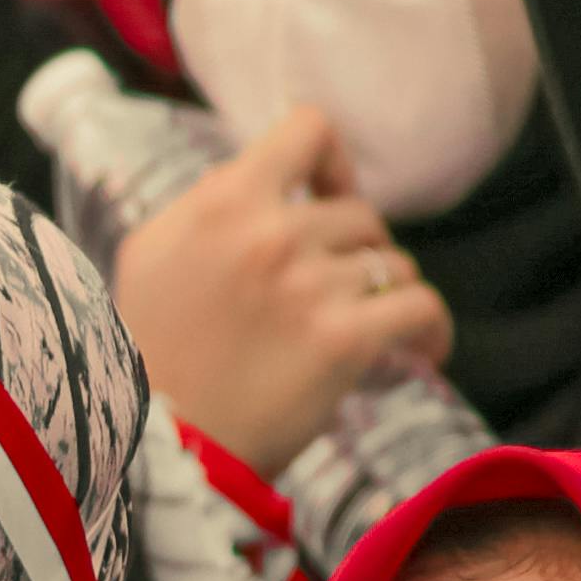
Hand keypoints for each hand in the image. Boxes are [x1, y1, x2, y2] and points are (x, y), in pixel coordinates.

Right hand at [110, 105, 449, 475]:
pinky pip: (421, 308)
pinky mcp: (344, 340)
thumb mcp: (153, 253)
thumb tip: (262, 176)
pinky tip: (423, 351)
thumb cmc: (148, 354)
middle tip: (335, 296)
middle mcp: (269, 234)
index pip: (310, 130)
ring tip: (369, 328)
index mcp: (222, 202)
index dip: (332, 163)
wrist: (159, 451)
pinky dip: (431, 330)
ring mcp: (310, 286)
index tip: (330, 196)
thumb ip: (209, 204)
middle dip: (354, 253)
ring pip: (392, 263)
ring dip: (384, 294)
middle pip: (359, 215)